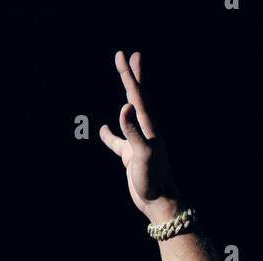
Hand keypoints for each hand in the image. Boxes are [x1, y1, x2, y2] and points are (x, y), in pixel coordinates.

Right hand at [99, 50, 180, 220]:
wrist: (159, 204)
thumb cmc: (153, 180)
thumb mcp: (143, 154)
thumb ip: (133, 130)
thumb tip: (124, 106)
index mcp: (148, 127)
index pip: (136, 95)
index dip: (128, 74)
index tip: (122, 55)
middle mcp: (145, 132)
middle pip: (137, 98)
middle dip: (133, 77)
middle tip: (131, 56)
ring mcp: (138, 143)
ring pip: (129, 115)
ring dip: (126, 97)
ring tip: (124, 83)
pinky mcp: (132, 157)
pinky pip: (118, 142)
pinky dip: (110, 135)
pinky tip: (103, 130)